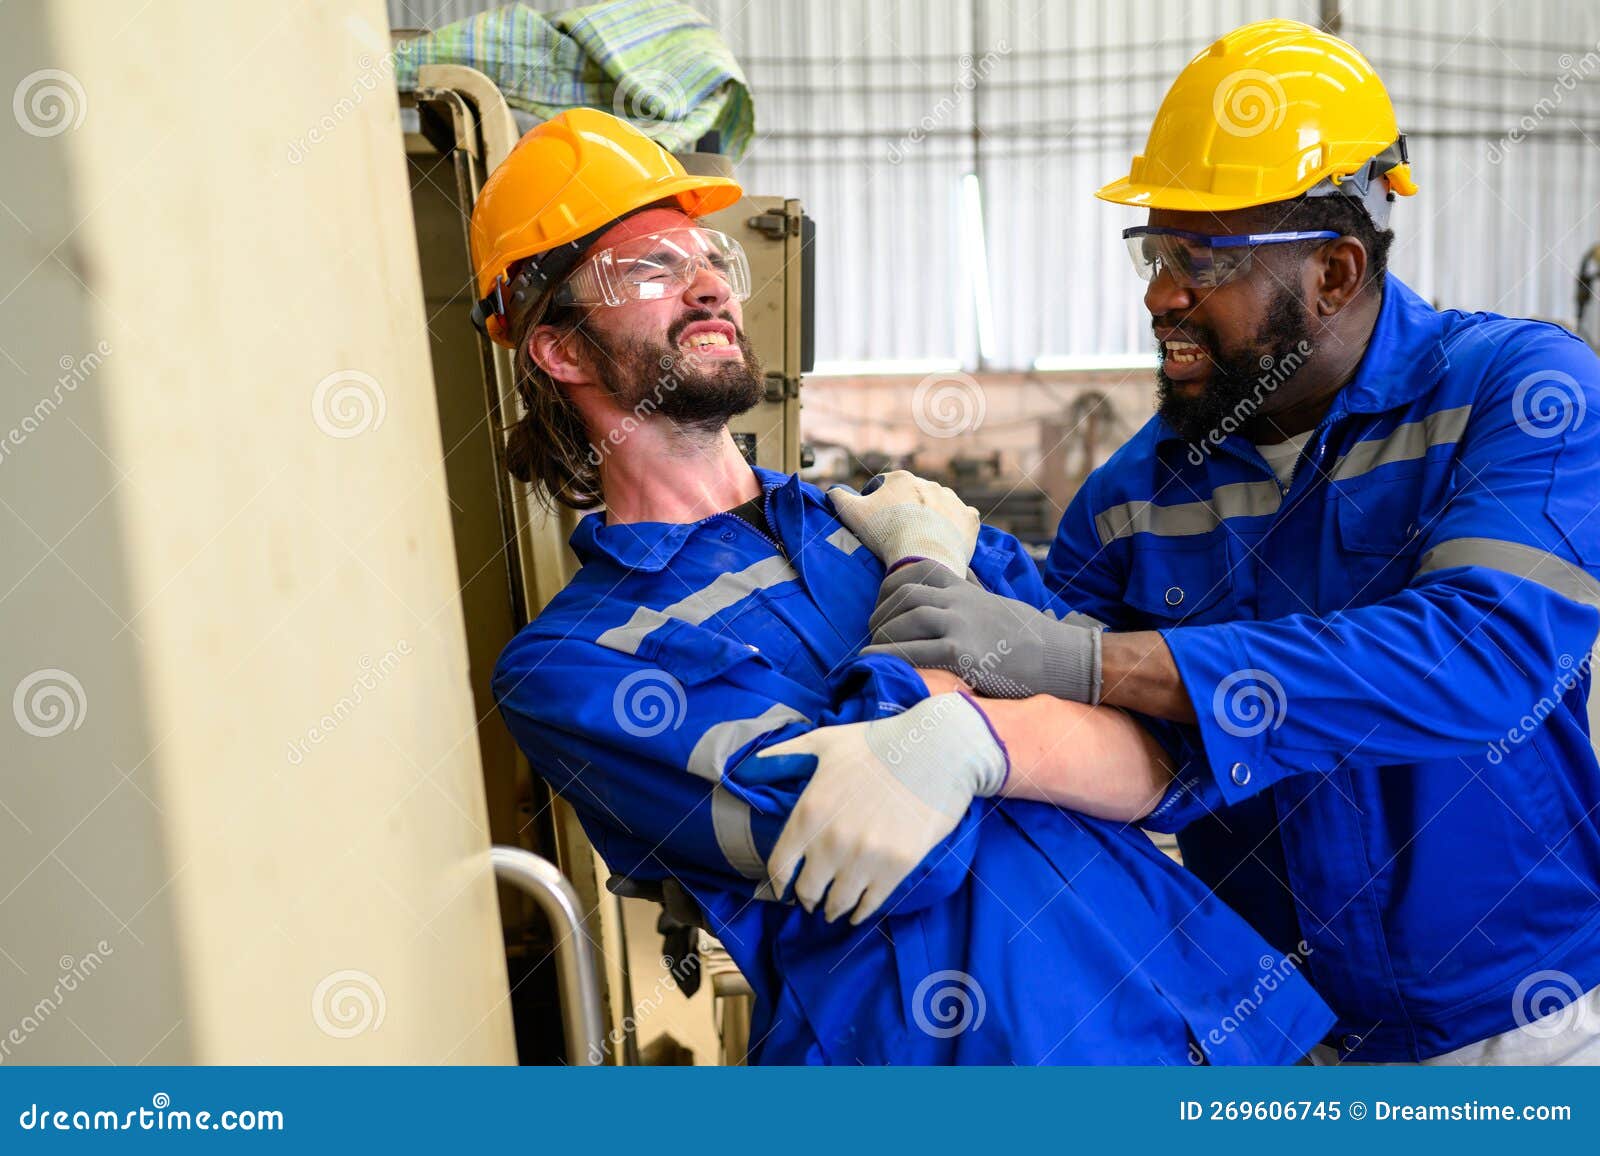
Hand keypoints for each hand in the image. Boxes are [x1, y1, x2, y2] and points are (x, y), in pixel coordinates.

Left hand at [758, 693, 1007, 923]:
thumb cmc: (876, 743)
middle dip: (808, 898)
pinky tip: (858, 913)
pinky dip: (861, 912)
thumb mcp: (823, 741)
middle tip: (813, 900)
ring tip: (834, 909)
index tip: (784, 890)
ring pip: (838, 903)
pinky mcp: (897, 867)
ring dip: (834, 909)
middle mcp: (832, 842)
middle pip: (808, 891)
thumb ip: (784, 756)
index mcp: (809, 813)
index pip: (781, 866)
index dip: (780, 883)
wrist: (935, 750)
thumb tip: (750, 766)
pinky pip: (871, 903)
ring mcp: (865, 858)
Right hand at [827, 470, 979, 574]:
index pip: (884, 486)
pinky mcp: (970, 518)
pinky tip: (947, 539)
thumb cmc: (885, 532)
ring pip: (940, 505)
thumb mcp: (852, 513)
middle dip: (906, 509)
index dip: (876, 502)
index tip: (874, 520)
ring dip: (932, 517)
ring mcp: (952, 500)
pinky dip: (956, 527)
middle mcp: (929, 483)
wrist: (922, 555)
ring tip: (923, 539)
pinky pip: (963, 519)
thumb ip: (838, 498)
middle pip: (913, 495)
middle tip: (898, 533)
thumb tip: (832, 491)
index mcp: (901, 479)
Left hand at [864, 560, 1104, 702]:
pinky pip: (916, 651)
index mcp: (967, 589)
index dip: (891, 585)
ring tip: (871, 649)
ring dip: (882, 633)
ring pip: (908, 618)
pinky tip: (874, 660)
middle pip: (906, 594)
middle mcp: (962, 601)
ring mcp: (963, 626)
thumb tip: (965, 578)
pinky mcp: (964, 654)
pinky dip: (889, 654)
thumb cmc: (1028, 637)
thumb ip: (975, 591)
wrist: (1060, 658)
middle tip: (872, 632)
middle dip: (881, 612)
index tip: (882, 603)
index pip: (919, 570)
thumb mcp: (997, 603)